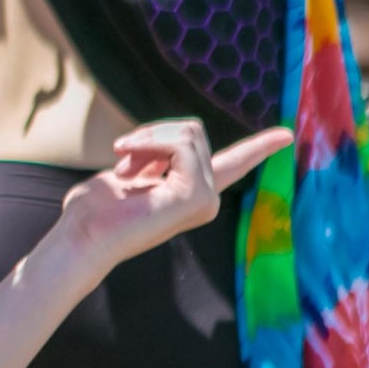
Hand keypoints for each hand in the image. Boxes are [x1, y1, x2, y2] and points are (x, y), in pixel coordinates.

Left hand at [53, 120, 289, 270]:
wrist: (81, 238)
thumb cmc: (93, 211)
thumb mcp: (130, 172)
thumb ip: (153, 157)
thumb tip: (163, 142)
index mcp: (191, 191)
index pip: (235, 165)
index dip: (260, 148)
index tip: (287, 135)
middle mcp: (206, 197)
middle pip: (193, 129)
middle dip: (151, 134)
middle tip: (122, 164)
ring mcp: (206, 200)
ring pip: (188, 132)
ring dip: (145, 139)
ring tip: (123, 169)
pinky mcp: (197, 198)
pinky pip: (180, 145)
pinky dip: (148, 144)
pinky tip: (129, 171)